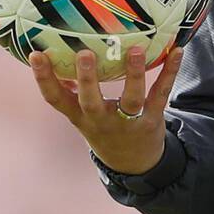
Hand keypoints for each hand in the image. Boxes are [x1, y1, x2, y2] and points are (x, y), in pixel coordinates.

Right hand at [28, 44, 183, 174]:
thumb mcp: (81, 116)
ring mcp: (128, 122)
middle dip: (87, 79)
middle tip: (84, 54)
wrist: (134, 164)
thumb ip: (69, 91)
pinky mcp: (152, 120)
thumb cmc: (103, 128)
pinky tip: (177, 51)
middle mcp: (101, 121)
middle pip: (91, 102)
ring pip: (131, 99)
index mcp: (80, 117)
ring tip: (136, 49)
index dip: (44, 78)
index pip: (55, 99)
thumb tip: (49, 57)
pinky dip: (170, 72)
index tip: (36, 54)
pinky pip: (161, 94)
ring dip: (134, 74)